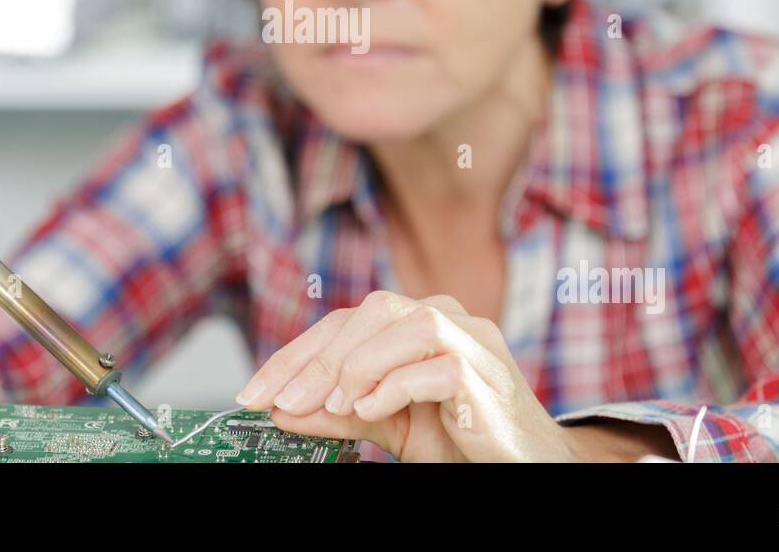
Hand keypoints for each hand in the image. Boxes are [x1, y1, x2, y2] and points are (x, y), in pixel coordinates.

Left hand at [234, 290, 674, 461]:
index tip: (254, 391)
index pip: (345, 321)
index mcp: (417, 321)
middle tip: (280, 403)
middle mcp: (445, 317)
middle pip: (371, 312)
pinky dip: (394, 385)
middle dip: (318, 360)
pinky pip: (437, 365)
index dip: (295, 354)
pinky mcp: (487, 372)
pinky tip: (370, 411)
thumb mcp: (384, 423)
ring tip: (332, 409)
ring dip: (357, 366)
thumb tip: (280, 410)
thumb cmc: (460, 438)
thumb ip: (337, 412)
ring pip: (405, 323)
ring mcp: (472, 339)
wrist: (524, 465)